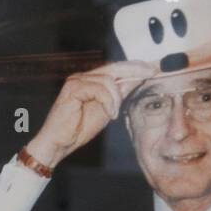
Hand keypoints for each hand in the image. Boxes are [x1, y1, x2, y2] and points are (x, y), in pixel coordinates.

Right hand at [25, 60, 156, 169]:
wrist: (58, 143)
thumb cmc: (77, 129)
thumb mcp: (106, 110)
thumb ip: (118, 95)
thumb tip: (135, 81)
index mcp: (91, 81)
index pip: (115, 69)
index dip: (134, 67)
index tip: (152, 68)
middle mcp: (83, 77)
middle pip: (114, 67)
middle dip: (135, 69)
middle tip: (151, 71)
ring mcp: (76, 81)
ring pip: (108, 80)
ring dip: (116, 98)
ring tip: (113, 114)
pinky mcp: (72, 89)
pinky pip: (99, 88)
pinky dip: (108, 101)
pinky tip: (109, 113)